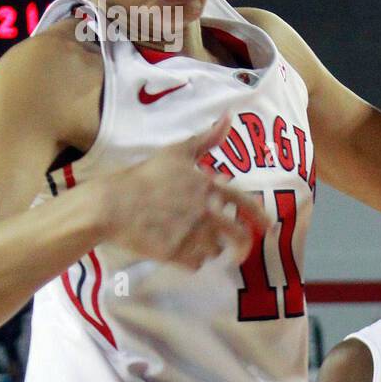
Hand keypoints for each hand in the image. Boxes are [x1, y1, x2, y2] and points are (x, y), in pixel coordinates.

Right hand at [100, 114, 269, 269]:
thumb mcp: (176, 152)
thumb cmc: (144, 177)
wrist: (111, 205)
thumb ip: (207, 138)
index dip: (261, 217)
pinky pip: (196, 264)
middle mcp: (207, 212)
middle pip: (239, 237)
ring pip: (215, 251)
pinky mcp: (177, 253)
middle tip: (238, 252)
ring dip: (209, 249)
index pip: (246, 204)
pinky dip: (190, 261)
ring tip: (193, 241)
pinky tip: (178, 251)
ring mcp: (193, 234)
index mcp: (209, 188)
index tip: (269, 227)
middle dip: (242, 246)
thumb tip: (230, 117)